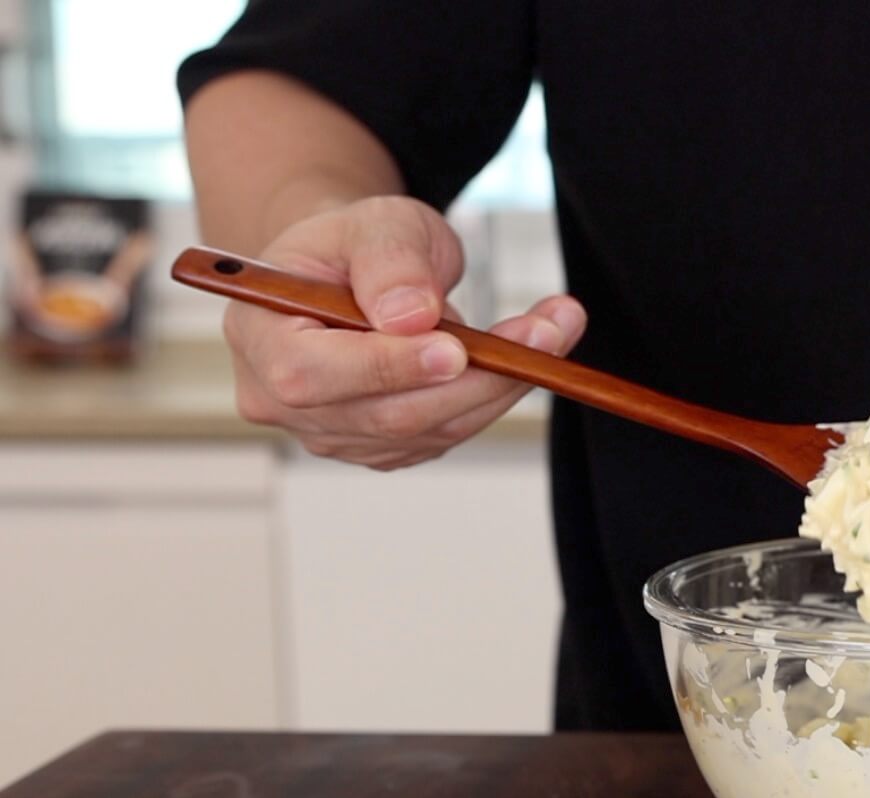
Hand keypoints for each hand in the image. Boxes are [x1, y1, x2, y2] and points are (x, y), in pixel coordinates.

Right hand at [225, 195, 586, 469]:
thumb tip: (410, 316)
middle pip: (386, 414)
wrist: (355, 270)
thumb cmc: (354, 244)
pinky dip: (496, 396)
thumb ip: (388, 260)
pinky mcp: (384, 447)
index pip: (312, 375)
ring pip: (430, 429)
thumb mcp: (372, 222)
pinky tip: (530, 355)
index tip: (456, 348)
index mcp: (257, 338)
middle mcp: (283, 401)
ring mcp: (335, 433)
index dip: (386, 367)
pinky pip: (448, 432)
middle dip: (476, 376)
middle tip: (547, 333)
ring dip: (503, 385)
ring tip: (556, 327)